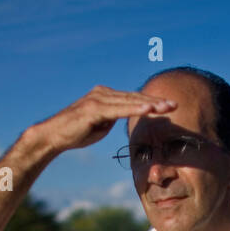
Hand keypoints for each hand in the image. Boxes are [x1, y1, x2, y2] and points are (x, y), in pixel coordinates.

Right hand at [29, 85, 176, 154]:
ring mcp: (98, 99)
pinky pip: (118, 109)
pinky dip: (134, 109)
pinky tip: (148, 110)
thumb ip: (112, 119)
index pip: (133, 99)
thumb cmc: (76, 133)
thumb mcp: (100, 126)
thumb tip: (123, 119)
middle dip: (156, 101)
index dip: (152, 103)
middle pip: (135, 97)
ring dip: (150, 104)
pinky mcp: (93, 108)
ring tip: (167, 107)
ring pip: (129, 101)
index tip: (169, 106)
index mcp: (105, 96)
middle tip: (175, 104)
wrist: (53, 136)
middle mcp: (102, 93)